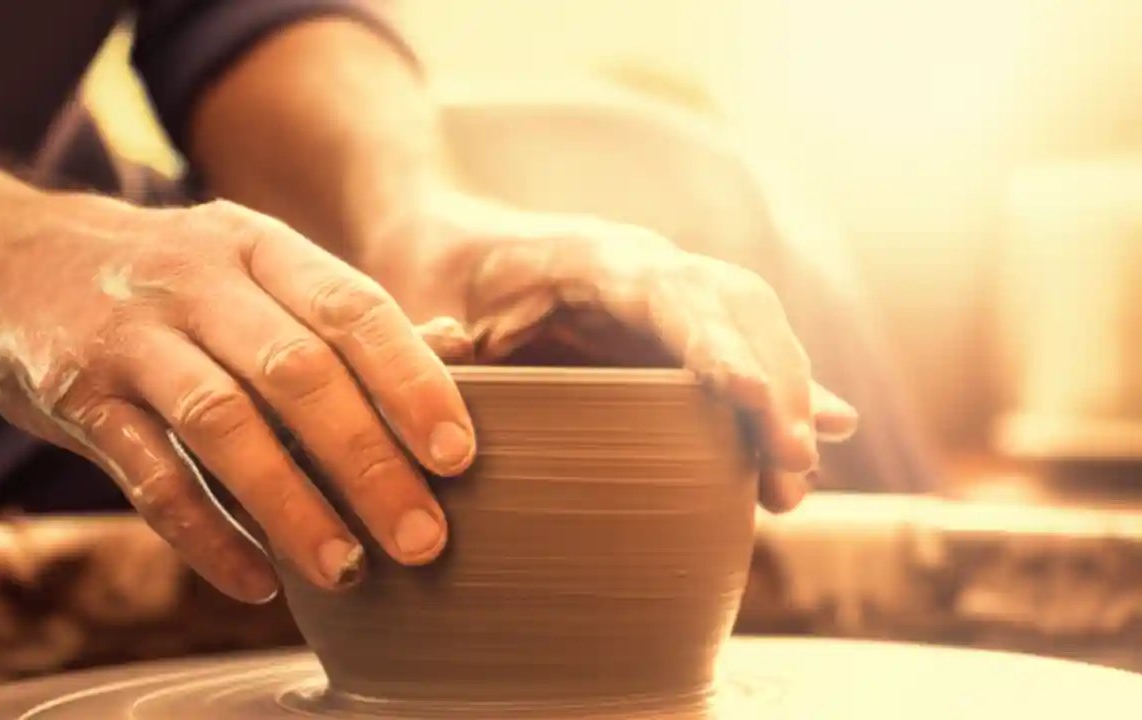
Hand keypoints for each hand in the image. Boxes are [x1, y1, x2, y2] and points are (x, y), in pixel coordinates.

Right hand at [0, 195, 475, 600]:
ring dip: (292, 506)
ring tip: (348, 570)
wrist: (11, 256)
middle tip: (422, 538)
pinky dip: (205, 534)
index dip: (411, 381)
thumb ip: (344, 310)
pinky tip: (255, 580)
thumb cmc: (174, 280)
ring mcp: (131, 337)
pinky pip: (147, 476)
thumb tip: (457, 345)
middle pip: (296, 371)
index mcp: (260, 245)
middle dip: (367, 461)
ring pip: (222, 424)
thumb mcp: (256, 265)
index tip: (458, 456)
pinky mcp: (75, 395)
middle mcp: (198, 281)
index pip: (353, 309)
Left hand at [381, 191, 857, 512]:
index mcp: (589, 254)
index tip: (750, 399)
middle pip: (738, 307)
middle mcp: (646, 264)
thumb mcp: (428, 307)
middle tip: (792, 467)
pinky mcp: (678, 326)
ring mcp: (670, 292)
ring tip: (790, 487)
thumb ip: (441, 338)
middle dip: (775, 383)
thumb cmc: (442, 280)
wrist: (454, 245)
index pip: (669, 292)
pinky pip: (744, 351)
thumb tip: (451, 349)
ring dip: (784, 402)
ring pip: (756, 328)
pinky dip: (776, 399)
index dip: (713, 342)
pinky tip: (803, 450)